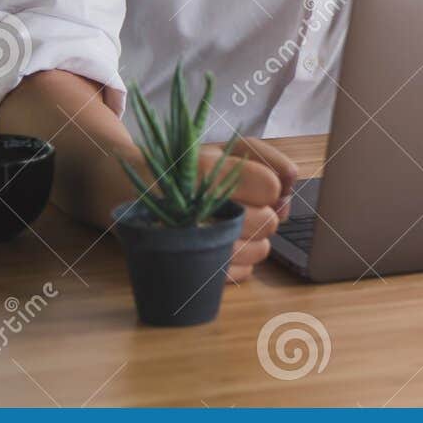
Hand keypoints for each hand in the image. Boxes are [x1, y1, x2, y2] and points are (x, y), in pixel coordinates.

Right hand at [198, 136, 299, 282]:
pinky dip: (243, 261)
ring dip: (257, 239)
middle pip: (267, 221)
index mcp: (206, 170)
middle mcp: (196, 207)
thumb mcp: (227, 149)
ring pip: (260, 250)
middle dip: (265, 214)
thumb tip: (290, 185)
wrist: (133, 189)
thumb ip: (269, 160)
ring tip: (237, 226)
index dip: (271, 188)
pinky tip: (226, 244)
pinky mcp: (189, 269)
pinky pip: (243, 273)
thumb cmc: (192, 168)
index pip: (270, 186)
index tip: (260, 187)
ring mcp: (191, 243)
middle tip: (247, 208)